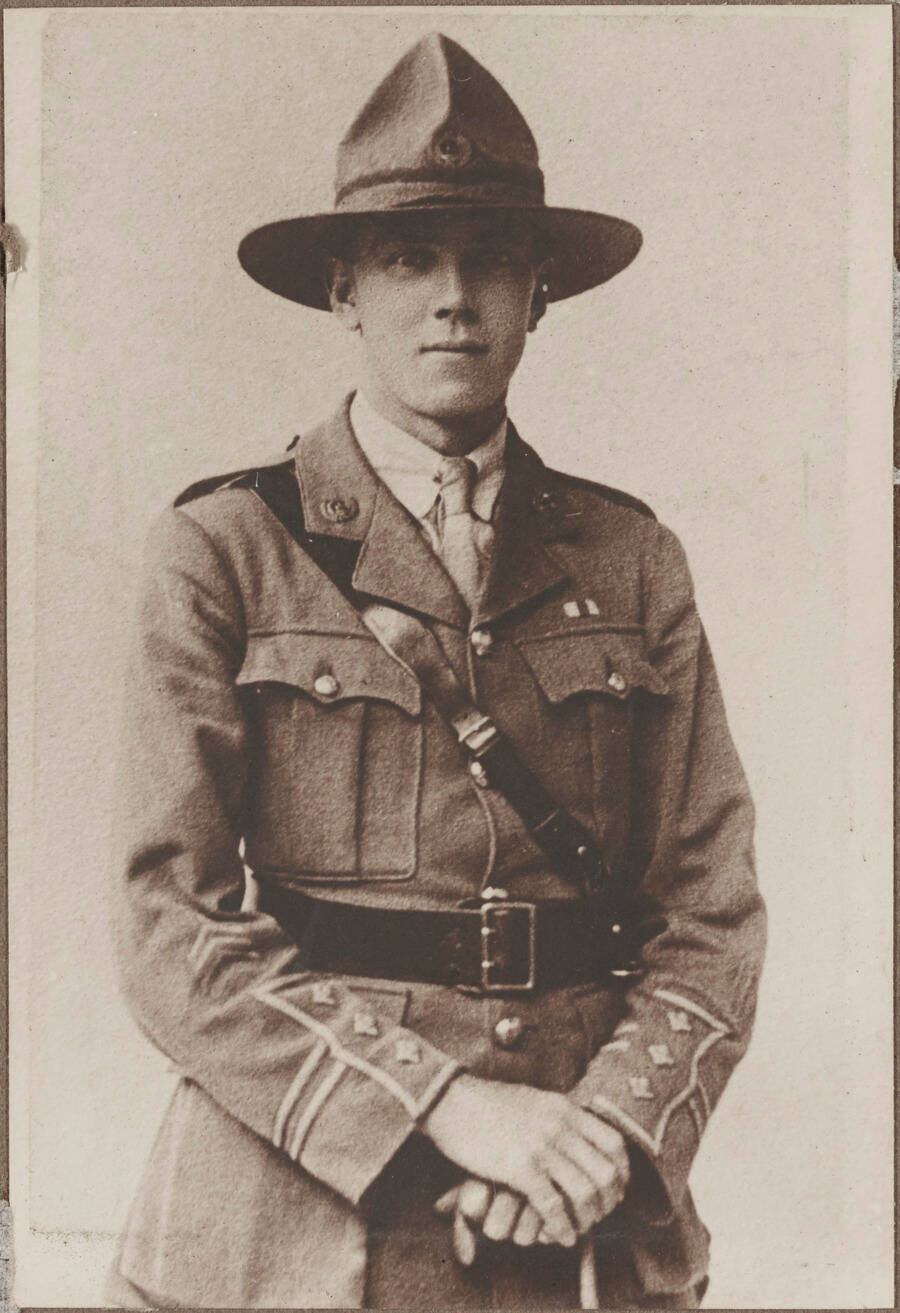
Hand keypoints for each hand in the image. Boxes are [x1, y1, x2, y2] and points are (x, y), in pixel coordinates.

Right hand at [422, 1075, 629, 1246]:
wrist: (452, 1101)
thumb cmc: (489, 1104)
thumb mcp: (534, 1101)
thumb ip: (559, 1117)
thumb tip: (580, 1135)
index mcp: (565, 1108)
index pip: (614, 1142)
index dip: (622, 1172)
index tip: (616, 1189)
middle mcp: (559, 1126)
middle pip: (605, 1171)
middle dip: (609, 1201)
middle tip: (601, 1215)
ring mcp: (541, 1147)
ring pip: (584, 1192)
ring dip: (588, 1218)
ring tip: (580, 1228)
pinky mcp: (519, 1168)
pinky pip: (553, 1206)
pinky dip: (562, 1227)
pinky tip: (559, 1236)